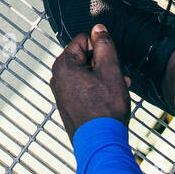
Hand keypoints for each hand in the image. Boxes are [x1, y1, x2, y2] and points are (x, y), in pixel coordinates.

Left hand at [50, 25, 130, 139]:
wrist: (100, 144)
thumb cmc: (105, 109)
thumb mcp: (110, 70)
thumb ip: (104, 45)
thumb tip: (98, 28)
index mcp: (63, 65)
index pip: (84, 39)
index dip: (101, 50)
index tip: (109, 66)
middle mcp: (57, 77)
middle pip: (85, 57)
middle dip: (103, 65)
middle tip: (115, 80)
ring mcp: (61, 92)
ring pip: (87, 74)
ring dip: (104, 79)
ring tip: (116, 92)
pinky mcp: (68, 104)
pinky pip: (84, 88)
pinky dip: (98, 91)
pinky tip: (109, 101)